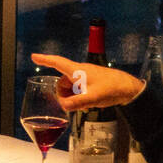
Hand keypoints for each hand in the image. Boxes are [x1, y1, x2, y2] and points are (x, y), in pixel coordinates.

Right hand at [29, 53, 145, 111]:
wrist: (128, 88)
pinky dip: (78, 97)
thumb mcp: (92, 98)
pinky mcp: (90, 83)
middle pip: (61, 82)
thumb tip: (63, 106)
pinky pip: (77, 90)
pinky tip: (86, 104)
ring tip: (82, 105)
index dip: (45, 59)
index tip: (34, 56)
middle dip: (63, 94)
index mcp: (77, 71)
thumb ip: (76, 102)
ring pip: (69, 87)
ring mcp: (85, 77)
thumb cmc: (111, 88)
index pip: (57, 63)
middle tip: (71, 105)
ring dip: (71, 97)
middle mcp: (79, 72)